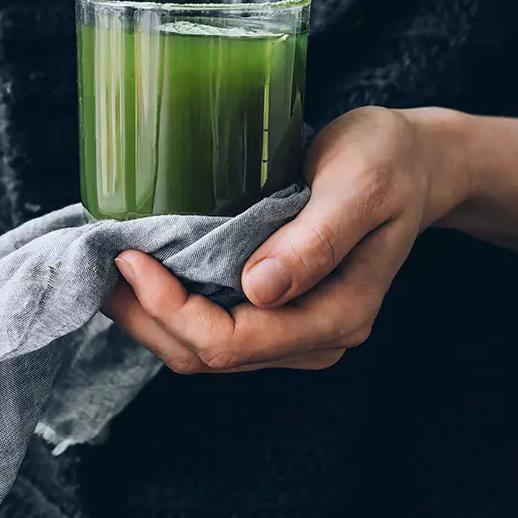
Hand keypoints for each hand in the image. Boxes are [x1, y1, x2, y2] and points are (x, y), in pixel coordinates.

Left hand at [103, 106, 467, 372]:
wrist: (415, 161)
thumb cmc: (390, 161)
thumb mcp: (361, 185)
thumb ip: (317, 238)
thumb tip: (259, 289)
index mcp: (340, 313)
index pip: (237, 340)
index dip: (173, 309)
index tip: (131, 257)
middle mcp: (318, 334)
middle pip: (213, 356)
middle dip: (149, 319)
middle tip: (101, 267)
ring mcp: (301, 326)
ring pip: (209, 349)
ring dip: (155, 318)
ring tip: (112, 273)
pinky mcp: (285, 305)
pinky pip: (220, 325)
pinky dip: (176, 306)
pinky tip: (151, 273)